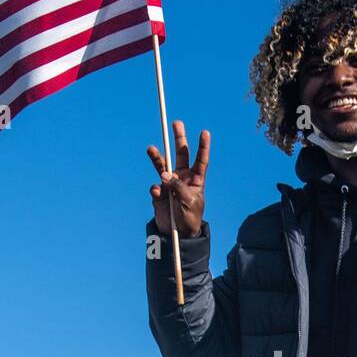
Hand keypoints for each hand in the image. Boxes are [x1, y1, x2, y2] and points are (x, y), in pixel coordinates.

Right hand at [148, 120, 209, 237]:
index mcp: (196, 179)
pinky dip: (155, 189)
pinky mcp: (159, 192)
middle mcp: (182, 177)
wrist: (177, 233)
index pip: (201, 160)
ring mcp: (169, 183)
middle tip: (177, 123)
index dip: (203, 146)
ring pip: (163, 165)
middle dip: (178, 139)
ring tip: (151, 149)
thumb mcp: (189, 202)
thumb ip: (178, 187)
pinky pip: (155, 186)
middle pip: (180, 154)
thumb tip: (164, 175)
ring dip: (157, 157)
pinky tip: (158, 194)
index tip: (205, 132)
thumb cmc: (190, 217)